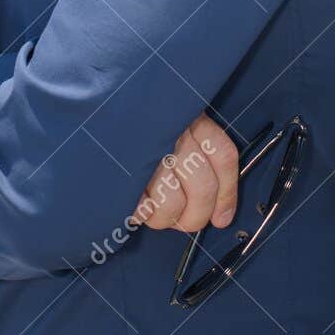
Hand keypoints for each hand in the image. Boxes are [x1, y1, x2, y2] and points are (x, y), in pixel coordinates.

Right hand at [126, 114, 238, 231]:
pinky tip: (138, 204)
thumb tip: (221, 214)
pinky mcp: (122, 170)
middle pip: (202, 188)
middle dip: (196, 216)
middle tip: (186, 221)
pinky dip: (142, 214)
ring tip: (155, 210)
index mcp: (191, 120)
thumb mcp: (178, 129)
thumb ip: (202, 160)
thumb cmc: (142, 129)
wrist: (108, 113)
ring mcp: (146, 152)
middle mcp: (172, 134)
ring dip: (165, 217)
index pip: (223, 157)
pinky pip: (142, 209)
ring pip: (172, 202)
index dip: (227, 195)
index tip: (222, 218)